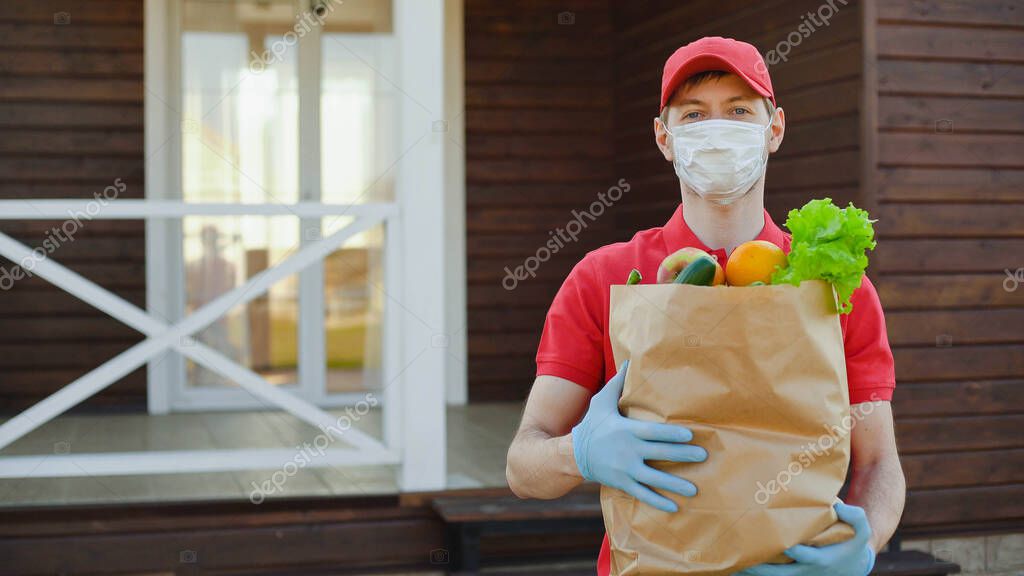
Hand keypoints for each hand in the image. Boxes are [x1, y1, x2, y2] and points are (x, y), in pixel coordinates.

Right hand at [571, 360, 706, 511]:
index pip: (654, 432)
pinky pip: (642, 494)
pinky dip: (658, 502)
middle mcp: (628, 451)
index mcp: (627, 430)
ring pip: (654, 478)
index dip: (672, 434)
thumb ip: (617, 384)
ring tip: (695, 490)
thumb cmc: (592, 424)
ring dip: (675, 485)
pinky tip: (675, 508)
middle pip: (660, 453)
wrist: (573, 453)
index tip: (691, 435)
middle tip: (703, 456)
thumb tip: (629, 361)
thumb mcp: (601, 401)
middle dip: (682, 455)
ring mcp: (625, 469)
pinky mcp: (622, 483)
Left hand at [735, 502, 875, 575]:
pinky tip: (737, 564)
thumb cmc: (853, 542)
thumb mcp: (862, 529)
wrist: (853, 564)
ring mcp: (798, 575)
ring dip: (754, 571)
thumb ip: (855, 517)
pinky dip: (756, 572)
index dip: (792, 550)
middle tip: (741, 557)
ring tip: (731, 562)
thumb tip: (838, 506)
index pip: (804, 556)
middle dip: (761, 567)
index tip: (779, 541)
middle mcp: (806, 571)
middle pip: (780, 574)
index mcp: (822, 559)